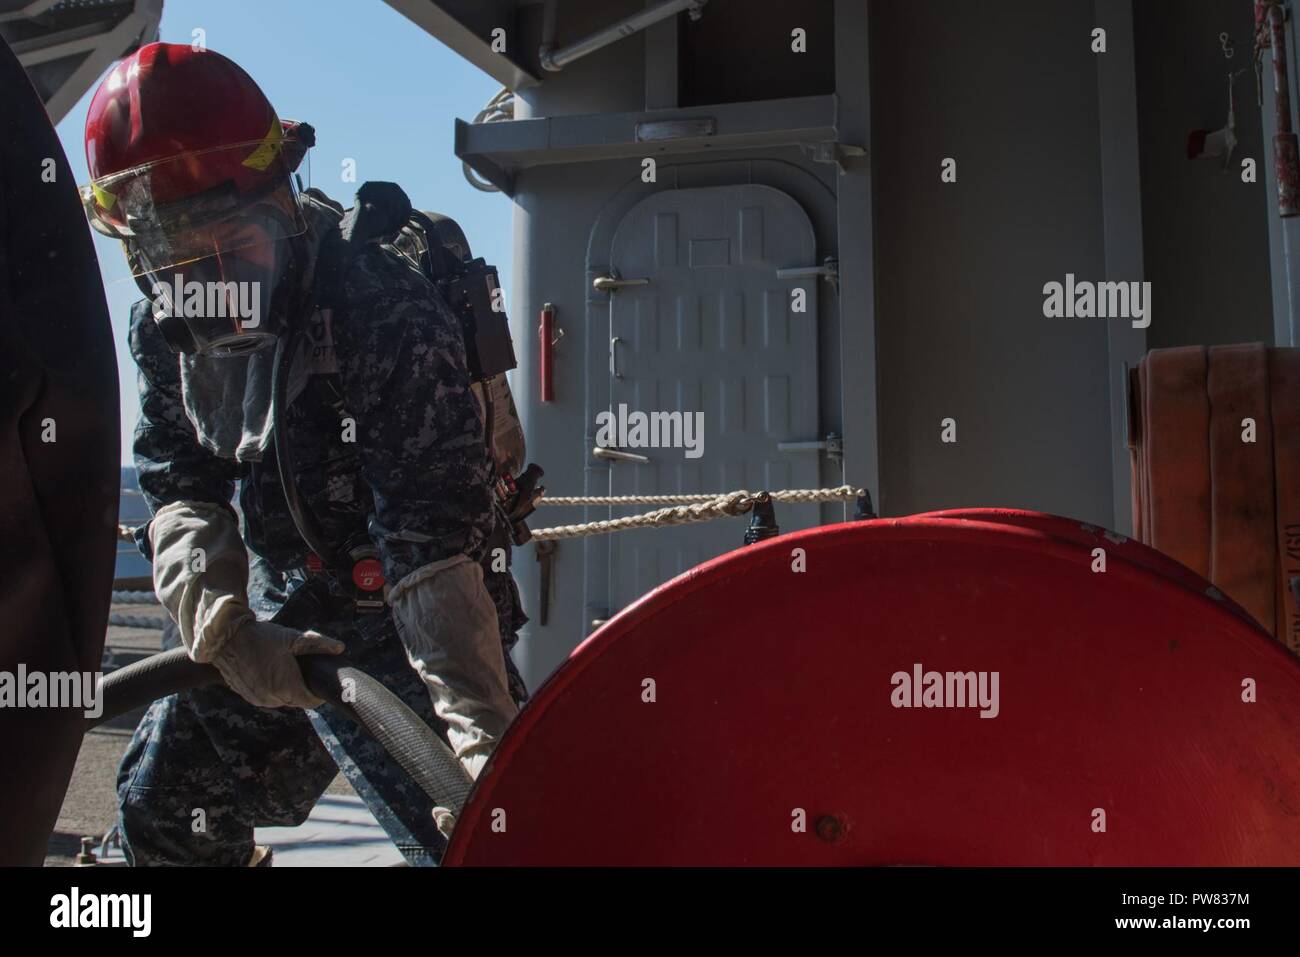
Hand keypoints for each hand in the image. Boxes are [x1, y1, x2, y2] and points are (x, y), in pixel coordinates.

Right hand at [211, 618, 344, 708]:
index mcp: (286, 686)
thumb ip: (318, 644)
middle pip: (297, 701)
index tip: (321, 683)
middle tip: (306, 672)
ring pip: (281, 700)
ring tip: (288, 670)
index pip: (311, 702)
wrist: (226, 639)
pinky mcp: (247, 696)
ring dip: (287, 690)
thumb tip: (340, 648)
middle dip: (304, 689)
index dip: (319, 694)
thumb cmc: (262, 637)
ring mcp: (258, 699)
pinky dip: (273, 689)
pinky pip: (267, 697)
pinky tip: (272, 672)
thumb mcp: (293, 638)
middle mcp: (272, 698)